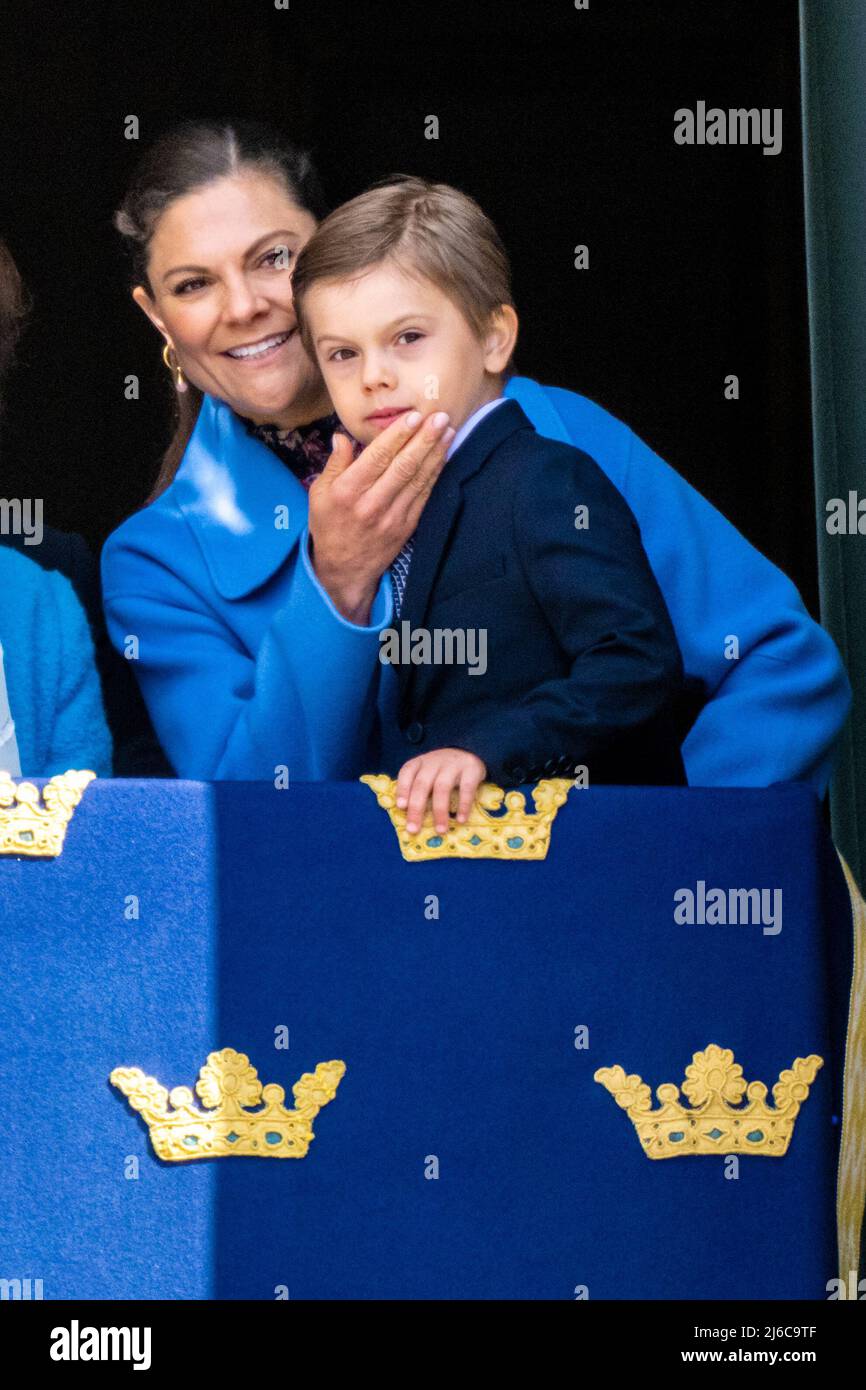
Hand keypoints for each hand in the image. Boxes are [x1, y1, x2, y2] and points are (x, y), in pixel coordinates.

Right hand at [308, 410, 454, 622]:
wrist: (345, 569)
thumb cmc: (329, 526)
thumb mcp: (318, 494)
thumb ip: (334, 464)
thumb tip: (341, 436)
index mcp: (347, 492)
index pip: (377, 458)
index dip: (398, 436)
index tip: (413, 416)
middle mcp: (372, 504)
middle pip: (403, 466)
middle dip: (424, 439)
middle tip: (440, 417)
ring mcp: (392, 517)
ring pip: (418, 479)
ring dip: (436, 453)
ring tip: (448, 430)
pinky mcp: (407, 526)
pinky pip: (424, 495)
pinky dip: (435, 474)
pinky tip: (443, 456)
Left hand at [395, 748, 486, 833]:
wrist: (470, 750)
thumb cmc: (443, 769)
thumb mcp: (427, 772)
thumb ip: (417, 789)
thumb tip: (409, 818)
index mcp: (420, 763)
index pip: (407, 772)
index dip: (403, 789)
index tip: (401, 806)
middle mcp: (434, 762)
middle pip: (422, 784)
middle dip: (416, 808)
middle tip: (414, 829)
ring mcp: (453, 765)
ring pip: (442, 787)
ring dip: (440, 811)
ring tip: (440, 830)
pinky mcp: (471, 769)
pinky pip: (466, 788)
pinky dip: (464, 805)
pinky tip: (461, 820)